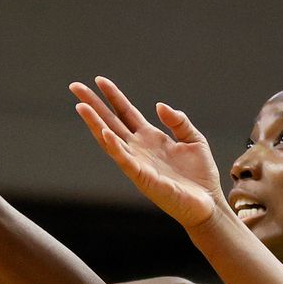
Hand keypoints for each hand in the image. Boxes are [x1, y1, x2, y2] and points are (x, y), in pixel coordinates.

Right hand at [72, 77, 225, 228]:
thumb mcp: (194, 139)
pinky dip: (115, 148)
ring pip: (111, 140)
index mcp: (150, 137)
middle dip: (93, 105)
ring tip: (82, 107)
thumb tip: (159, 106)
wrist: (208, 202)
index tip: (99, 80)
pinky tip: (105, 133)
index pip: (126, 112)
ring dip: (96, 124)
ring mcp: (138, 163)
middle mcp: (139, 148)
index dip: (113, 96)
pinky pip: (126, 161)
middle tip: (75, 86)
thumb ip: (178, 121)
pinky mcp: (143, 178)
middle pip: (111, 122)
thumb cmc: (200, 175)